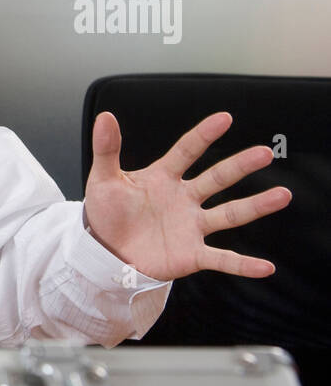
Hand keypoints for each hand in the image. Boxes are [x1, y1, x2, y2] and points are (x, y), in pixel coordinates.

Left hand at [83, 110, 290, 281]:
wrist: (104, 251)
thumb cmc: (106, 213)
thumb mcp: (102, 180)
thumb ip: (106, 150)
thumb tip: (105, 117)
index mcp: (164, 177)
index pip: (187, 151)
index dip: (204, 135)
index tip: (224, 118)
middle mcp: (184, 199)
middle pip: (217, 179)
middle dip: (240, 166)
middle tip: (264, 153)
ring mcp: (191, 226)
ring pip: (229, 214)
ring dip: (256, 206)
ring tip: (282, 195)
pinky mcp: (191, 254)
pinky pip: (222, 259)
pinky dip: (243, 265)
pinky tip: (265, 267)